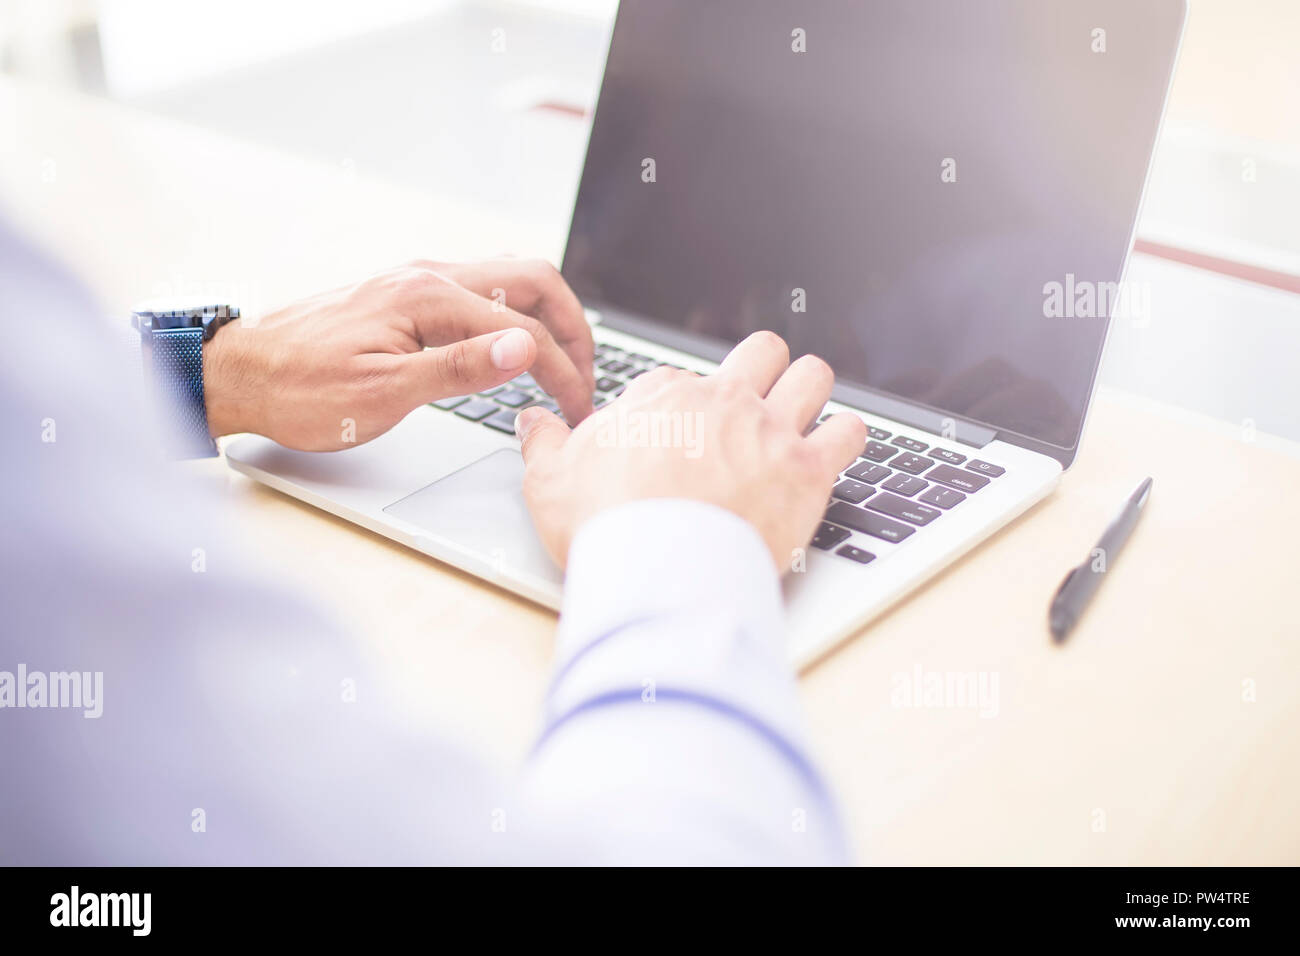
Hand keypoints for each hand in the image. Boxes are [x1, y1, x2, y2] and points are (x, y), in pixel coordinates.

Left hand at [203, 259, 594, 450]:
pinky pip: (484, 291)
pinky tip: (517, 348)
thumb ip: (459, 368)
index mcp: (428, 297)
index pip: (524, 331)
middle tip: (588, 378)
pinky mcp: (409, 295)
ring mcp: (419, 281)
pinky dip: (518, 315)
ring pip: (511, 280)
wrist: (242, 373)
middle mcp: (429, 275)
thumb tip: (524, 349)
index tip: (578, 411)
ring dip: (548, 316)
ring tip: (565, 363)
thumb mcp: (382, 392)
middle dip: (574, 328)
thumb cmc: (301, 390)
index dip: (563, 373)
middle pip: (534, 281)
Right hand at [516, 331, 866, 569]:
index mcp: (663, 396)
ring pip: (812, 376)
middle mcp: (721, 400)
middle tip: (755, 401)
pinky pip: (850, 431)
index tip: (682, 432)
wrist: (657, 567)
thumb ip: (543, 443)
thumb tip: (530, 420)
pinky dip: (847, 437)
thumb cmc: (604, 523)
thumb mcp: (549, 479)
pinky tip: (836, 449)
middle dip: (762, 369)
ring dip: (810, 391)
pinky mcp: (807, 469)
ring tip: (802, 415)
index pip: (685, 377)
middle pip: (760, 352)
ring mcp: (768, 430)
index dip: (685, 404)